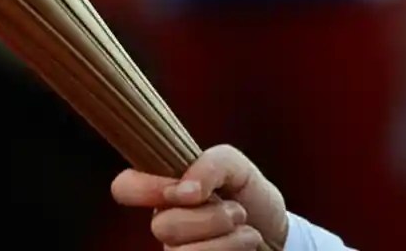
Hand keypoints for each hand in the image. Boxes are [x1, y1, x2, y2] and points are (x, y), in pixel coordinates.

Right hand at [111, 145, 287, 249]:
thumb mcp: (237, 167)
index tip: (183, 190)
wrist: (281, 237)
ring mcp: (178, 250)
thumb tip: (184, 190)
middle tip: (234, 210)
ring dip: (225, 238)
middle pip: (160, 225)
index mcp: (164, 190)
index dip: (146, 188)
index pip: (125, 187)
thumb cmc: (251, 199)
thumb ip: (209, 163)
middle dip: (208, 217)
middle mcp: (165, 222)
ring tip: (246, 230)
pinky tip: (244, 245)